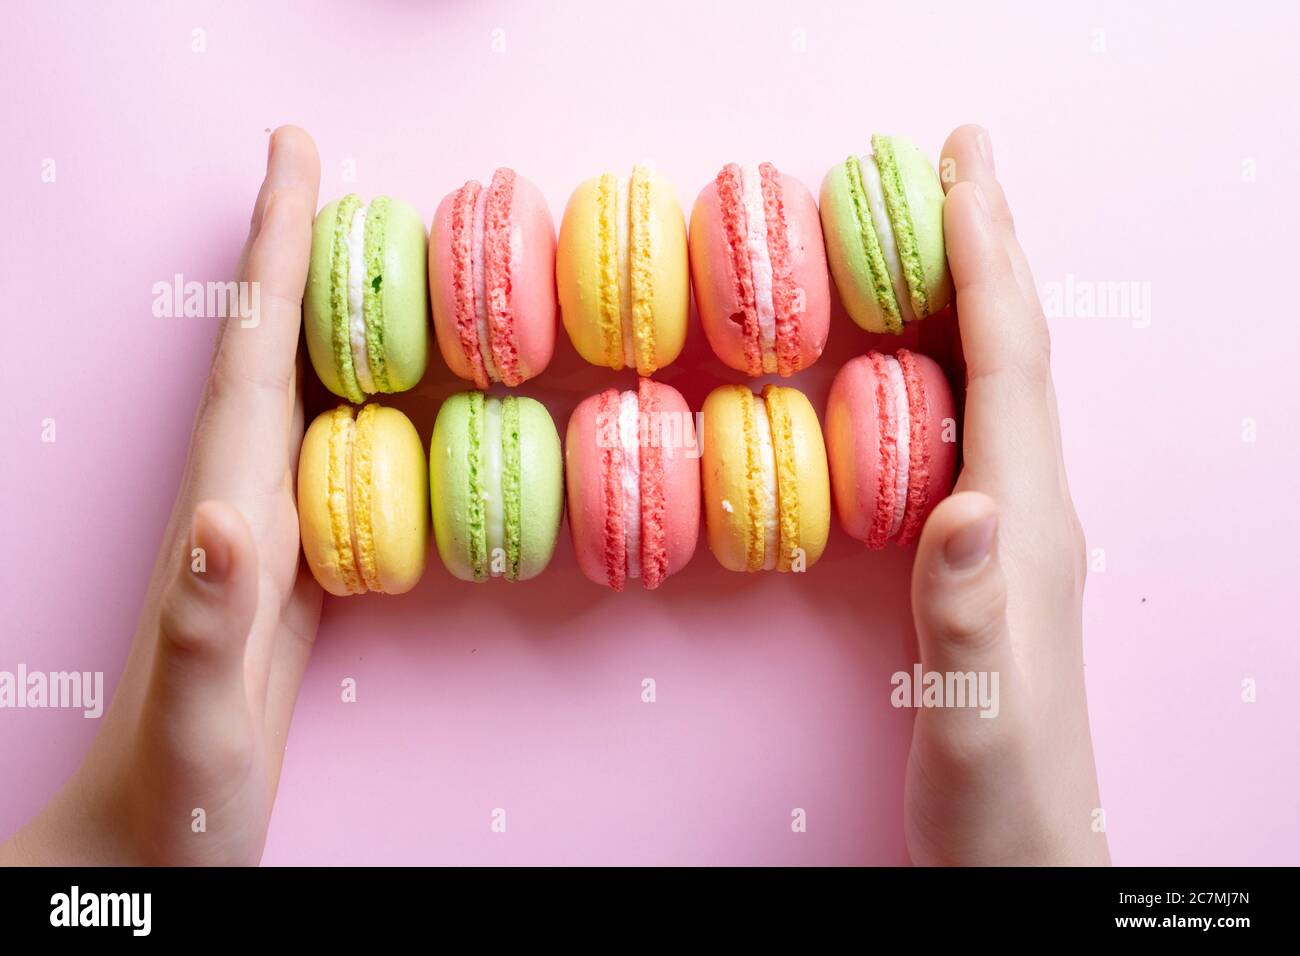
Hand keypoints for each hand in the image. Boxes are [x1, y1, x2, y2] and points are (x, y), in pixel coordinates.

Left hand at [1, 127, 323, 864]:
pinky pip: (331, 452)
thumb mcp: (198, 710)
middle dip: (293, 249)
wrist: (159, 834)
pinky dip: (356, 398)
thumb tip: (226, 514)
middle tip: (326, 168)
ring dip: (325, 312)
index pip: (250, 355)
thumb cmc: (178, 781)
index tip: (295, 158)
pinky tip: (384, 393)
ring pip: (298, 390)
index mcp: (225, 509)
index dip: (273, 253)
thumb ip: (208, 618)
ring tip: (367, 252)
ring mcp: (263, 528)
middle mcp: (239, 498)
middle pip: (270, 347)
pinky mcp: (292, 565)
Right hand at [904, 125, 1109, 864]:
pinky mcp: (988, 553)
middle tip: (957, 159)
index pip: (1008, 366)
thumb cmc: (993, 787)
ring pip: (996, 379)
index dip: (985, 263)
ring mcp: (1014, 530)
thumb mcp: (973, 710)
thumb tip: (968, 501)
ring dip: (972, 291)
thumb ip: (964, 608)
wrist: (1023, 850)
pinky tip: (920, 355)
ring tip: (939, 225)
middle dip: (989, 245)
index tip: (959, 174)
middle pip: (1013, 349)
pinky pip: (971, 425)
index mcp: (1026, 527)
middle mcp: (1030, 510)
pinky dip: (948, 361)